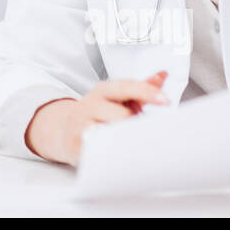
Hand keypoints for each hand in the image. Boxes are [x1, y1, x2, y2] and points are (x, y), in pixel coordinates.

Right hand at [25, 71, 168, 165]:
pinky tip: (119, 154)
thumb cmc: (97, 112)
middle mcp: (90, 104)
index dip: (147, 92)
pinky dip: (112, 152)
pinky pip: (98, 150)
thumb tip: (163, 75)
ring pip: (109, 133)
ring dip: (126, 140)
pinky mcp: (75, 144)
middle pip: (122, 114)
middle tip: (150, 134)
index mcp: (103, 90)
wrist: (64, 129)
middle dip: (138, 125)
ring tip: (135, 145)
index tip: (166, 101)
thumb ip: (140, 88)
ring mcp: (81, 124)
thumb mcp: (115, 97)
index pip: (126, 86)